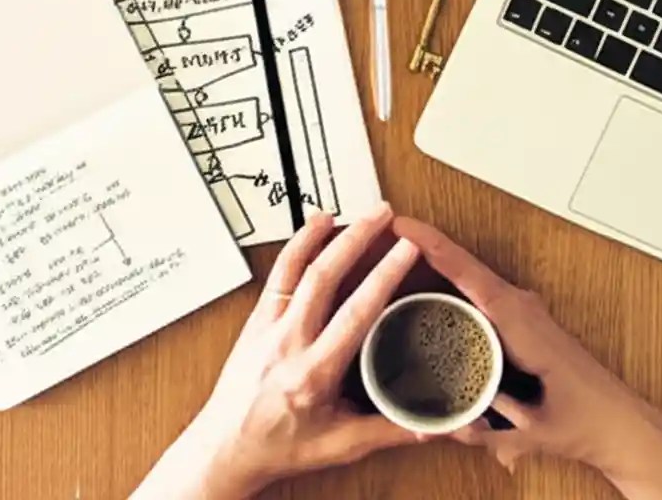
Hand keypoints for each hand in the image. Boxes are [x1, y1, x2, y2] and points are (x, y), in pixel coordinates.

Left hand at [134, 204, 424, 499]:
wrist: (225, 448)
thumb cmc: (279, 447)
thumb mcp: (341, 445)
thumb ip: (391, 430)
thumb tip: (435, 425)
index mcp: (313, 372)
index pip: (356, 313)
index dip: (385, 276)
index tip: (406, 249)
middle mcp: (288, 342)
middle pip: (324, 277)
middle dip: (357, 239)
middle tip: (383, 214)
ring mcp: (267, 327)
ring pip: (296, 268)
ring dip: (324, 235)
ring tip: (351, 212)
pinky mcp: (255, 321)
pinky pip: (278, 275)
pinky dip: (297, 247)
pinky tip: (314, 228)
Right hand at [393, 218, 661, 499]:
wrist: (621, 423)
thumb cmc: (586, 420)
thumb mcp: (531, 432)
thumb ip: (488, 432)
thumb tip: (447, 427)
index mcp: (523, 325)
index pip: (472, 278)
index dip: (437, 249)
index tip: (405, 226)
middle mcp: (522, 308)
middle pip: (465, 268)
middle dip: (426, 245)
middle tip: (384, 230)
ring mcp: (522, 310)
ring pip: (472, 277)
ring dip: (438, 260)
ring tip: (397, 247)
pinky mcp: (521, 320)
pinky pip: (479, 292)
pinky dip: (453, 278)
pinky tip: (430, 280)